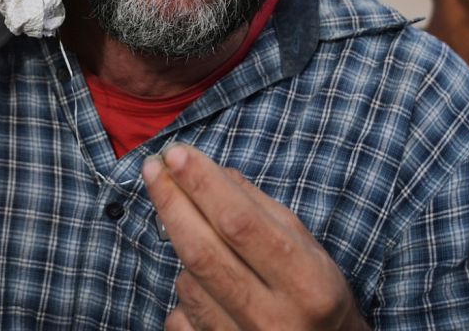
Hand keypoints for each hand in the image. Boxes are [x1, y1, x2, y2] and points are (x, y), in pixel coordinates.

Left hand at [143, 144, 369, 330]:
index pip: (241, 224)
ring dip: (184, 248)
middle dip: (172, 202)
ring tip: (201, 237)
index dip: (203, 185)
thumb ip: (260, 209)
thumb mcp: (307, 248)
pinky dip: (186, 289)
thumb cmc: (315, 295)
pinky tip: (202, 283)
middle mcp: (274, 321)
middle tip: (153, 168)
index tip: (176, 154)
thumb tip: (211, 171)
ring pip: (188, 282)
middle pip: (203, 252)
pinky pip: (180, 315)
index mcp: (308, 285)